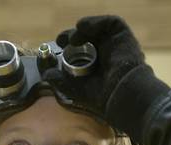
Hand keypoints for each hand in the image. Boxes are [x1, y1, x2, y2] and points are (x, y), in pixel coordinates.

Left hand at [45, 15, 169, 144]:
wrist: (121, 95)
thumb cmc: (102, 97)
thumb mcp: (76, 88)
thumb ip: (60, 81)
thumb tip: (47, 74)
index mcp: (98, 66)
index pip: (82, 50)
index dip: (68, 46)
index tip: (58, 46)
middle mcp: (107, 54)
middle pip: (88, 38)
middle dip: (72, 37)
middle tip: (61, 41)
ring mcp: (116, 44)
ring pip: (97, 29)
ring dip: (82, 30)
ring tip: (73, 39)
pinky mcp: (123, 36)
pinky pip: (110, 23)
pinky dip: (95, 22)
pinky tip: (83, 28)